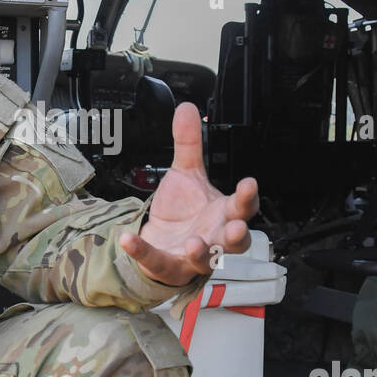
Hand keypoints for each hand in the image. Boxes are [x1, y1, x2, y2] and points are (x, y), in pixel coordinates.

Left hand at [120, 102, 258, 286]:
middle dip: (237, 235)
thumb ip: (189, 144)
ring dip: (203, 252)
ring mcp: (194, 256)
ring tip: (195, 242)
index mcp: (223, 213)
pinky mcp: (170, 267)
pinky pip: (158, 261)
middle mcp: (215, 237)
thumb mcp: (186, 173)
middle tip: (236, 228)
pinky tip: (128, 240)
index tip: (248, 183)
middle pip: (235, 241)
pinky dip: (143, 252)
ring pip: (206, 260)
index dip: (247, 196)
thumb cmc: (184, 212)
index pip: (243, 206)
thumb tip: (188, 108)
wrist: (163, 241)